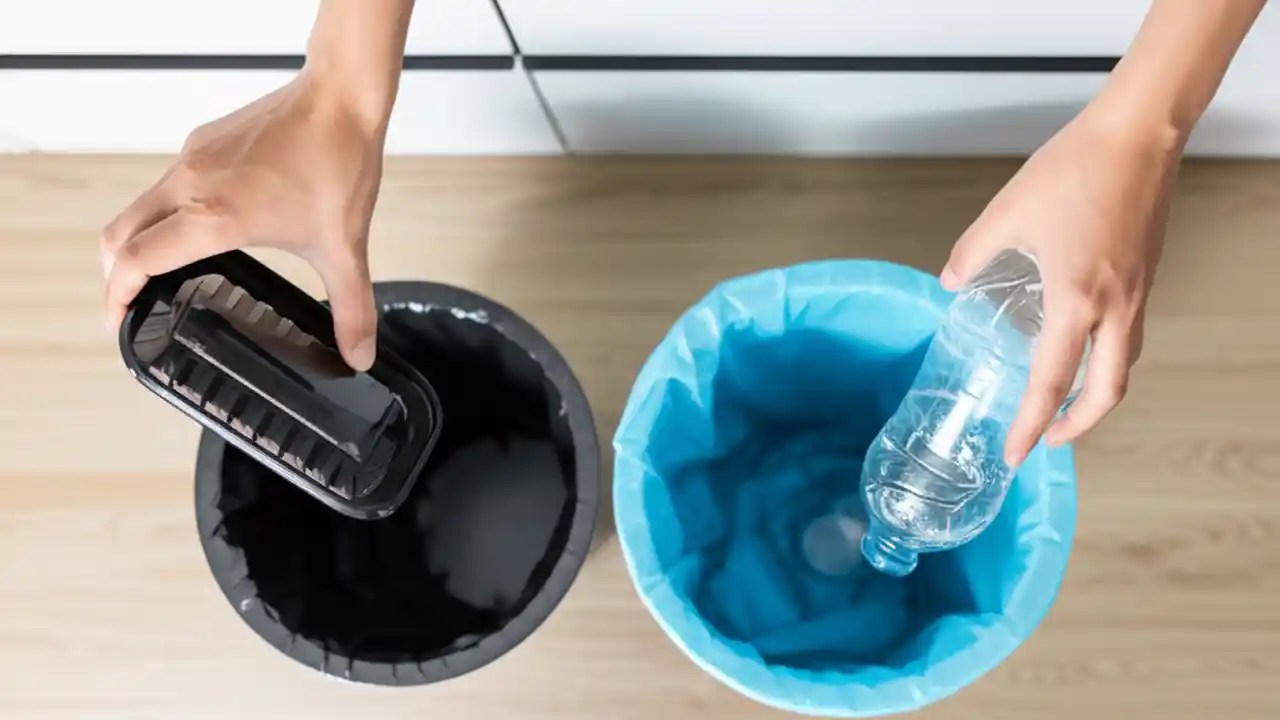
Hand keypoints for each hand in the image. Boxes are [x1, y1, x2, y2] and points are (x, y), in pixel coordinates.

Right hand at [100, 69, 388, 370]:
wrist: (341, 96)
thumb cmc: (337, 163)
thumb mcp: (345, 249)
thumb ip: (352, 309)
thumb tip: (360, 355)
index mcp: (212, 218)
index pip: (136, 261)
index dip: (117, 296)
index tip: (118, 323)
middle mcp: (189, 185)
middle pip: (120, 235)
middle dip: (115, 274)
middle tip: (131, 305)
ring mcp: (192, 158)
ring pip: (140, 206)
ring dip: (138, 241)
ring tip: (160, 272)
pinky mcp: (203, 141)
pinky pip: (167, 183)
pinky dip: (164, 213)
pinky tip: (199, 228)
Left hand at [941, 106, 1179, 465]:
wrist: (1137, 134)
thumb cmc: (1074, 169)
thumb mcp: (1006, 213)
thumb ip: (972, 253)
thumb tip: (950, 282)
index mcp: (1075, 300)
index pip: (1051, 382)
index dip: (1030, 424)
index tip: (1015, 454)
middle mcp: (1114, 307)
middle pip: (1106, 392)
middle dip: (1077, 427)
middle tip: (1045, 440)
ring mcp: (1136, 293)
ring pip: (1125, 365)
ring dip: (1096, 395)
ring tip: (1063, 404)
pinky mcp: (1144, 276)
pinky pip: (1130, 335)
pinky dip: (1108, 358)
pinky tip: (1080, 346)